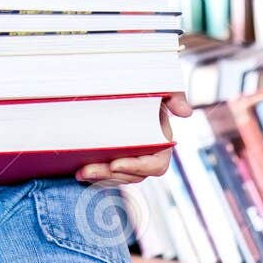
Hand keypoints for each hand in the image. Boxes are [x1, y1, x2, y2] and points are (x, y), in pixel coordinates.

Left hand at [74, 92, 190, 185]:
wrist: (122, 85)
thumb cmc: (147, 87)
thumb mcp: (161, 87)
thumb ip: (175, 96)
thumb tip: (186, 112)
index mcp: (162, 143)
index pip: (156, 166)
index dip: (137, 167)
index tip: (116, 163)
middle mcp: (147, 155)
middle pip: (132, 175)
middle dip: (110, 175)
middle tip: (88, 169)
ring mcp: (130, 158)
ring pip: (118, 177)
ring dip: (99, 177)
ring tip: (80, 171)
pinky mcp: (114, 157)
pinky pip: (107, 173)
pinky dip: (94, 174)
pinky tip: (77, 169)